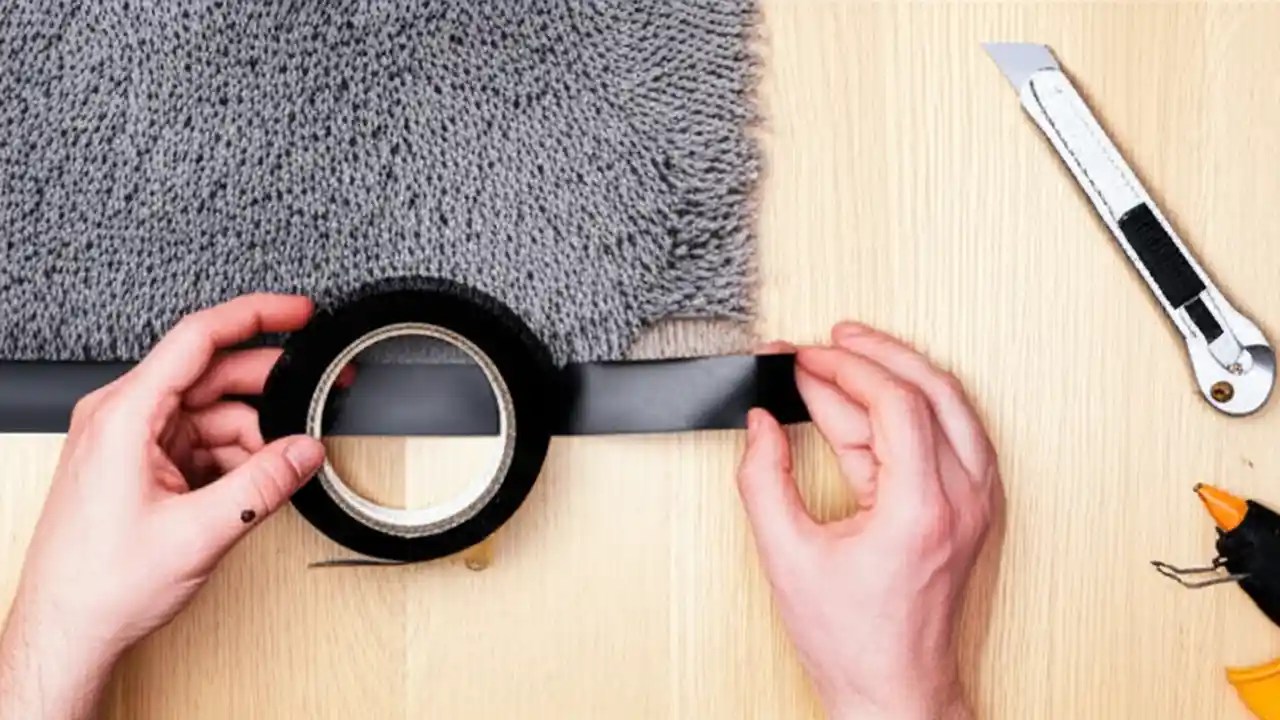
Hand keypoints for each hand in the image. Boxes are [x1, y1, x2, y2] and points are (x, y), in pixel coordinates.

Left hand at [0, 294, 326, 719]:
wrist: (67, 630)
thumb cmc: (101, 584)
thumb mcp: (200, 531)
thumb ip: (263, 483)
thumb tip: (306, 450)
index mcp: (125, 415)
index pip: (198, 338)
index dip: (255, 316)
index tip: (298, 312)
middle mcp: (122, 418)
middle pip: (211, 376)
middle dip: (267, 390)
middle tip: (315, 398)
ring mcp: (130, 441)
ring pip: (211, 414)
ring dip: (251, 437)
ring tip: (276, 470)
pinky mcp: (139, 465)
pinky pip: (199, 442)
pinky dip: (232, 458)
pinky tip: (248, 484)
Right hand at [740, 323, 1000, 719]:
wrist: (896, 692)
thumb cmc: (853, 643)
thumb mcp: (786, 557)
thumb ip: (763, 480)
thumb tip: (761, 427)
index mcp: (921, 509)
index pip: (895, 402)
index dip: (844, 368)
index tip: (804, 358)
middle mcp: (962, 499)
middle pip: (931, 390)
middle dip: (873, 355)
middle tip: (826, 343)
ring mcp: (976, 503)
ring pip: (950, 406)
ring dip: (899, 373)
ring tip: (850, 355)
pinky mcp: (972, 509)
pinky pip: (953, 433)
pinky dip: (913, 406)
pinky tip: (874, 399)